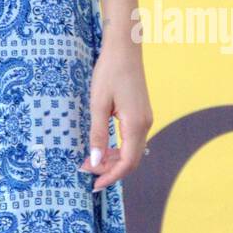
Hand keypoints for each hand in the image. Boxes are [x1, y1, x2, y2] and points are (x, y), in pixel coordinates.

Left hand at [78, 32, 153, 192]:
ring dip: (113, 159)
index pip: (126, 163)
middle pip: (131, 160)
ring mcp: (145, 119)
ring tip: (90, 160)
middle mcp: (145, 124)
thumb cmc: (109, 72)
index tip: (93, 184)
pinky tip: (102, 145)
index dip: (110, 176)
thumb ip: (98, 134)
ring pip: (132, 150)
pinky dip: (118, 147)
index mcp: (135, 125)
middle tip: (86, 171)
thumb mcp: (98, 104)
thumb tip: (95, 162)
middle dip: (109, 169)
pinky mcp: (141, 113)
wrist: (124, 48)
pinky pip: (132, 139)